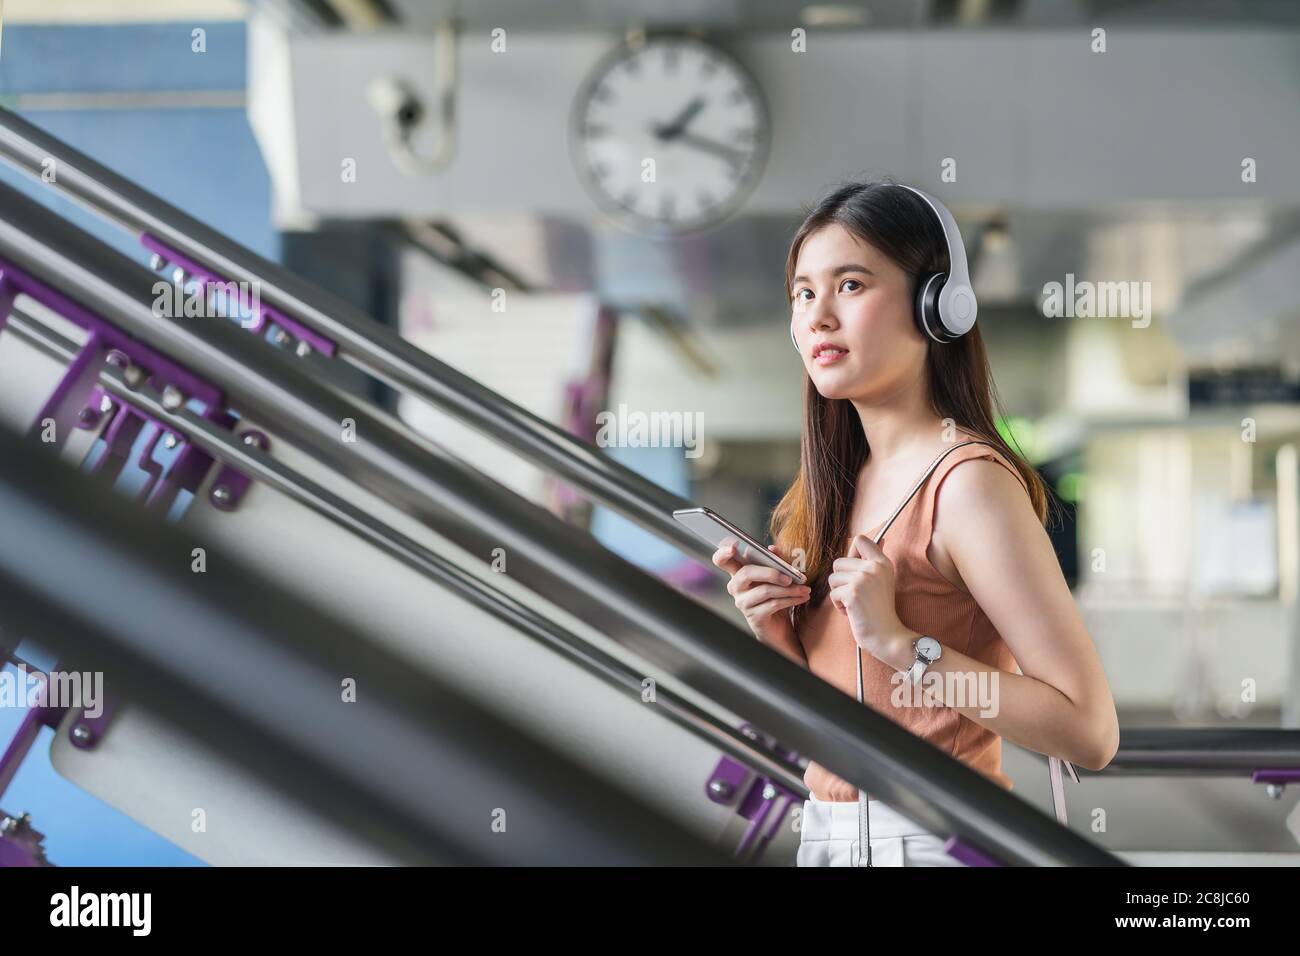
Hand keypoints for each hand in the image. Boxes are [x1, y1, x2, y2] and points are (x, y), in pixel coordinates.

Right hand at [712, 542, 810, 646]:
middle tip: (790, 577)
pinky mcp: (754, 617)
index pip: (721, 561)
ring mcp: (743, 603)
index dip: (723, 553)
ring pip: (765, 590)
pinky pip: (773, 604)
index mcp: (738, 573)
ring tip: (804, 589)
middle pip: (747, 573)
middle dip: (771, 572)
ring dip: (789, 589)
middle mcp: (735, 588)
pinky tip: (801, 598)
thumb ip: (775, 560)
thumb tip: (773, 548)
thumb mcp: (778, 576)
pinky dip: (791, 599)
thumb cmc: (776, 597)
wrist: (780, 627)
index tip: (733, 546)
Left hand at [828, 534, 905, 657]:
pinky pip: (833, 594)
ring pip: (833, 578)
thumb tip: (874, 539)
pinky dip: (839, 605)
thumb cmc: (880, 609)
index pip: (860, 540)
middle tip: (856, 594)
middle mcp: (874, 567)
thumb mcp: (883, 579)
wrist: (887, 634)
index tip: (856, 571)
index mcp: (883, 562)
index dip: (851, 554)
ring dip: (839, 593)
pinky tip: (852, 612)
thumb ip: (874, 560)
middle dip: (841, 580)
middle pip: (839, 562)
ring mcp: (863, 579)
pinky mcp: (852, 592)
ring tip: (854, 603)